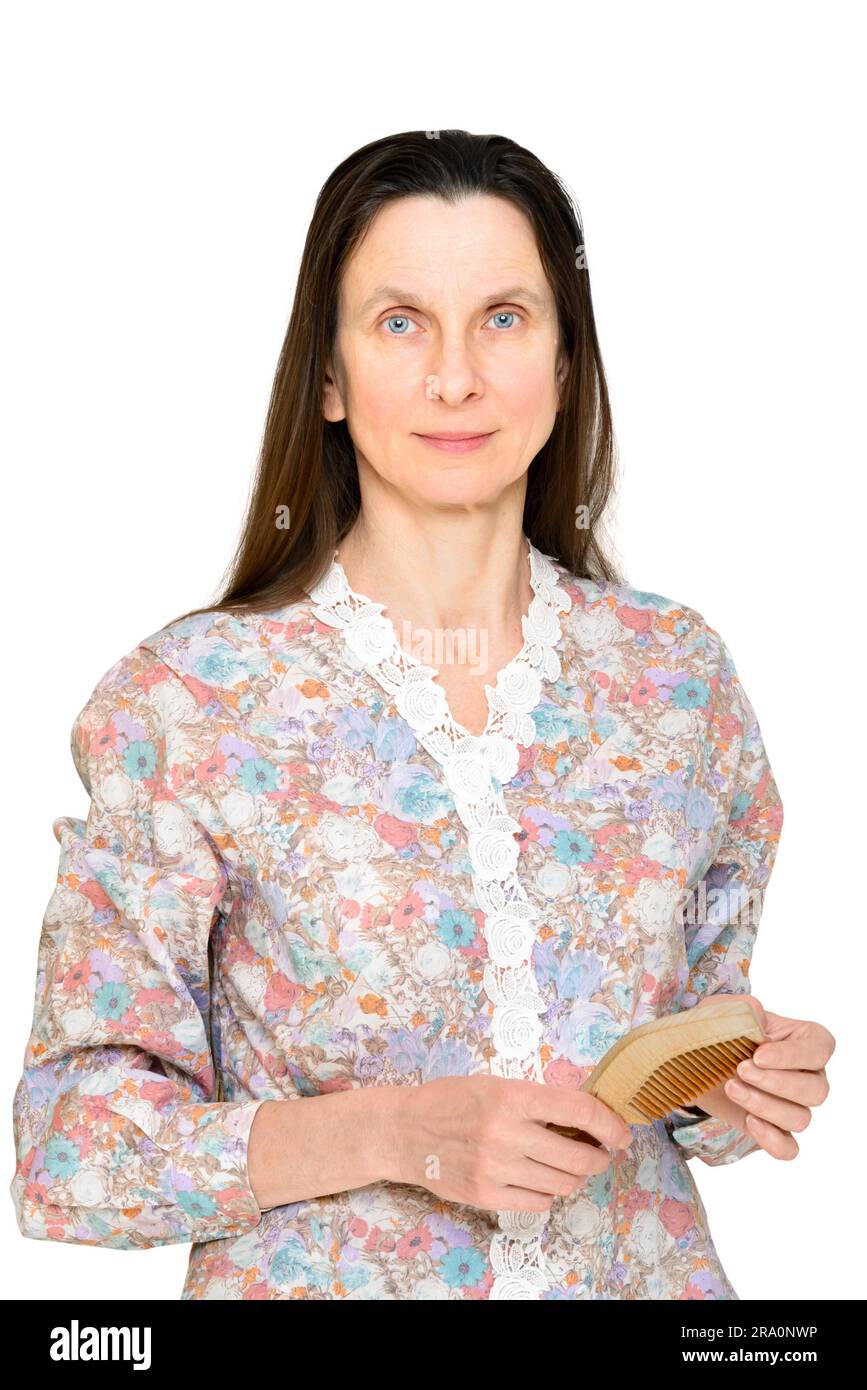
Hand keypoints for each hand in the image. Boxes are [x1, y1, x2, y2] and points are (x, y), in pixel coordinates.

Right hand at [393, 1074, 633, 1212]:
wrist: (404, 1131)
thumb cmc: (451, 1101)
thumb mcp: (494, 1085)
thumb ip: (536, 1100)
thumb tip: (585, 1117)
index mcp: (512, 1096)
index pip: (578, 1111)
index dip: (610, 1124)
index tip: (622, 1134)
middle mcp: (506, 1133)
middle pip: (578, 1156)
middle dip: (598, 1157)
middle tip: (599, 1154)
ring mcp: (496, 1168)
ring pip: (561, 1183)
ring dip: (574, 1177)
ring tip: (567, 1166)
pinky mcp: (486, 1195)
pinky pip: (538, 1203)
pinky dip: (547, 1193)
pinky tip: (539, 1180)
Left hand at [690, 994, 833, 1158]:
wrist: (691, 1061)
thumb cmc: (716, 1031)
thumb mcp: (722, 1010)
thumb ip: (742, 1007)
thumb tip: (759, 1016)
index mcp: (803, 1040)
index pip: (820, 1049)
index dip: (793, 1056)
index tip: (758, 1054)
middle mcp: (807, 1075)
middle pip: (816, 1090)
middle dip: (776, 1082)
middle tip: (739, 1069)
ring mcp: (793, 1105)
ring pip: (801, 1118)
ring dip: (764, 1105)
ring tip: (731, 1088)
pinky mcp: (773, 1130)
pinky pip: (788, 1148)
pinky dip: (772, 1140)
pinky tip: (749, 1122)